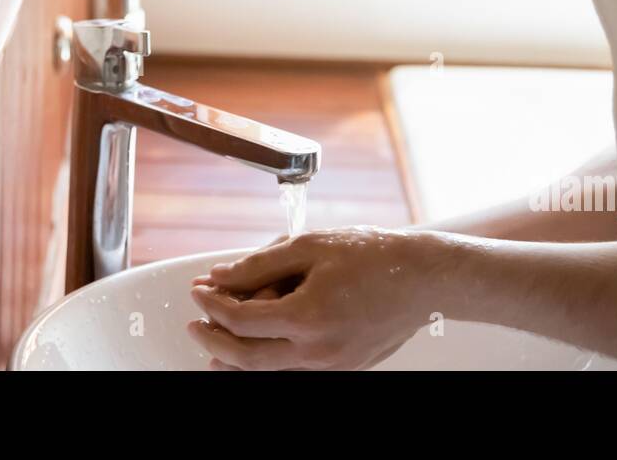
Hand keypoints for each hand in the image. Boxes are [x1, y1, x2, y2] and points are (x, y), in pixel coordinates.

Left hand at [187, 226, 437, 370]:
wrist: (422, 278)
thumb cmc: (373, 255)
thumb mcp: (310, 245)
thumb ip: (259, 262)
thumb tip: (219, 277)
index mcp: (307, 316)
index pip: (239, 319)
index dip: (211, 303)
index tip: (199, 289)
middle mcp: (317, 350)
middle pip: (245, 357)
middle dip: (212, 341)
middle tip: (194, 324)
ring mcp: (330, 365)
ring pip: (267, 372)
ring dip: (234, 360)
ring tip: (213, 347)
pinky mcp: (342, 369)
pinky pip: (292, 371)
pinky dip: (266, 362)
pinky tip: (255, 351)